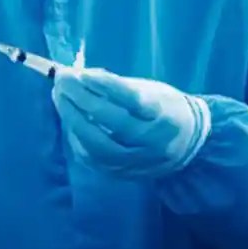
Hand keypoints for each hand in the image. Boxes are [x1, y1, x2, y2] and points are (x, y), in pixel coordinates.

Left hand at [52, 68, 209, 178]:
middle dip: (82, 99)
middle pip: (114, 123)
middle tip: (62, 81)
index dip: (106, 85)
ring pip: (100, 146)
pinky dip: (77, 138)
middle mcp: (154, 141)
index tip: (82, 73)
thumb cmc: (163, 108)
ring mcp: (139, 162)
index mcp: (165, 115)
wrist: (188, 145)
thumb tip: (80, 77)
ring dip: (73, 119)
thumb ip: (118, 86)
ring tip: (60, 98)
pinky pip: (94, 159)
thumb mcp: (150, 91)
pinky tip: (68, 121)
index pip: (133, 100)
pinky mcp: (124, 174)